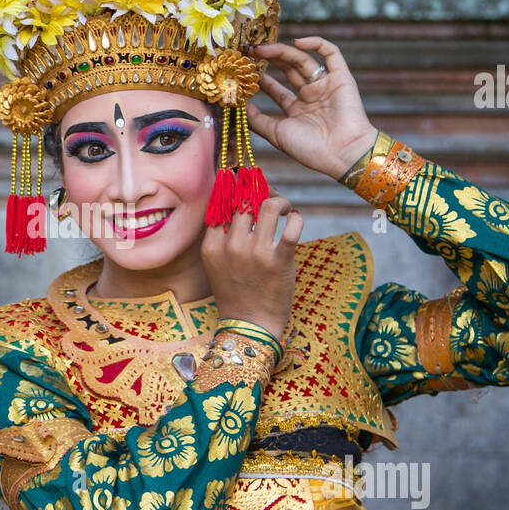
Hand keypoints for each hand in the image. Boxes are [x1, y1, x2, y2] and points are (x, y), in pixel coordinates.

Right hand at [201, 194, 302, 342]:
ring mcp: (256, 254)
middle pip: (244, 202)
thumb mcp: (217, 266)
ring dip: (280, 201)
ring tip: (284, 207)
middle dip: (259, 192)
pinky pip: (292, 225)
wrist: (250, 327)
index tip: (243, 182)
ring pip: (269, 206)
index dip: (234, 189)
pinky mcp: (280, 261)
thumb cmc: (236, 294)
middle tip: (269, 194)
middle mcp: (232, 247)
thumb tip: (238, 206)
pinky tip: (294, 219)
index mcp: (212, 247)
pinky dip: (296, 217)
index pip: (220, 205)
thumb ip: (221, 239)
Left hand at [244, 37, 378, 179]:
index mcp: (297, 110)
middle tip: (249, 51)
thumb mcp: (276, 134)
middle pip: (288, 70)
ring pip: (302, 60)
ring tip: (262, 48)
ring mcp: (326, 85)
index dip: (261, 79)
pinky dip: (316, 43)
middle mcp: (311, 96)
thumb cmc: (309, 149)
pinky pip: (331, 53)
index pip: (276, 89)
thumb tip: (237, 104)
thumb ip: (257, 119)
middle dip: (269, 59)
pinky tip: (297, 41)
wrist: (341, 154)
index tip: (243, 71)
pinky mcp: (342, 77)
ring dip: (282, 51)